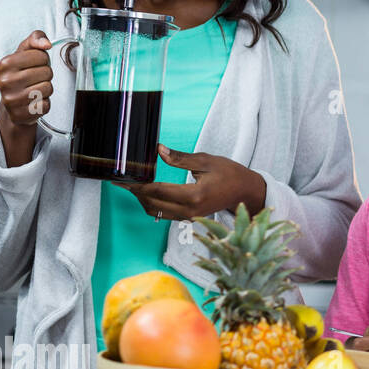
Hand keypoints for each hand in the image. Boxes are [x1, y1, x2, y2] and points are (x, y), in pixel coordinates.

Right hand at [0, 31, 60, 165]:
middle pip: (47, 72)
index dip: (43, 60)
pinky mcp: (21, 114)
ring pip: (48, 88)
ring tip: (34, 89)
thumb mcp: (25, 52)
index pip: (42, 56)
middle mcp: (6, 81)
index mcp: (6, 63)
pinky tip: (34, 101)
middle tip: (35, 79)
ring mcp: (12, 99)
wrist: (12, 102)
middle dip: (46, 75)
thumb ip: (36, 39)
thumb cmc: (21, 73)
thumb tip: (46, 44)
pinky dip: (44, 103)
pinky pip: (46, 105)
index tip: (34, 64)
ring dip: (46, 89)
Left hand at [118, 144, 266, 221]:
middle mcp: (190, 211)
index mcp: (195, 195)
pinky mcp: (189, 218)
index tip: (123, 178)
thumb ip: (181, 158)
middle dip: (136, 192)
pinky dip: (153, 204)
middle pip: (152, 204)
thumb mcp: (206, 161)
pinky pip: (164, 214)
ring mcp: (190, 217)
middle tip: (123, 179)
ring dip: (143, 199)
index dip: (138, 184)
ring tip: (134, 185)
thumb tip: (159, 150)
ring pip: (156, 212)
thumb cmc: (230, 174)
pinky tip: (148, 192)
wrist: (245, 191)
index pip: (158, 190)